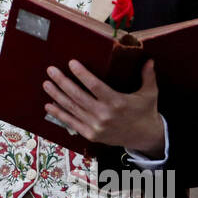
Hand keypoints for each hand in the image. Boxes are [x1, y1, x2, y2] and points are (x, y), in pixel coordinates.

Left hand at [42, 58, 163, 156]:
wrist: (144, 137)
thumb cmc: (145, 111)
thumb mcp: (150, 93)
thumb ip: (148, 76)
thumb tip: (149, 60)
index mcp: (118, 102)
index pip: (95, 86)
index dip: (82, 74)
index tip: (71, 63)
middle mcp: (105, 115)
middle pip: (78, 96)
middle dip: (62, 82)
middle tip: (51, 70)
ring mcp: (96, 126)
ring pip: (72, 109)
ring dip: (57, 96)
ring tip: (46, 84)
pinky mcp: (92, 135)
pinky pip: (72, 123)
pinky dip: (59, 114)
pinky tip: (49, 105)